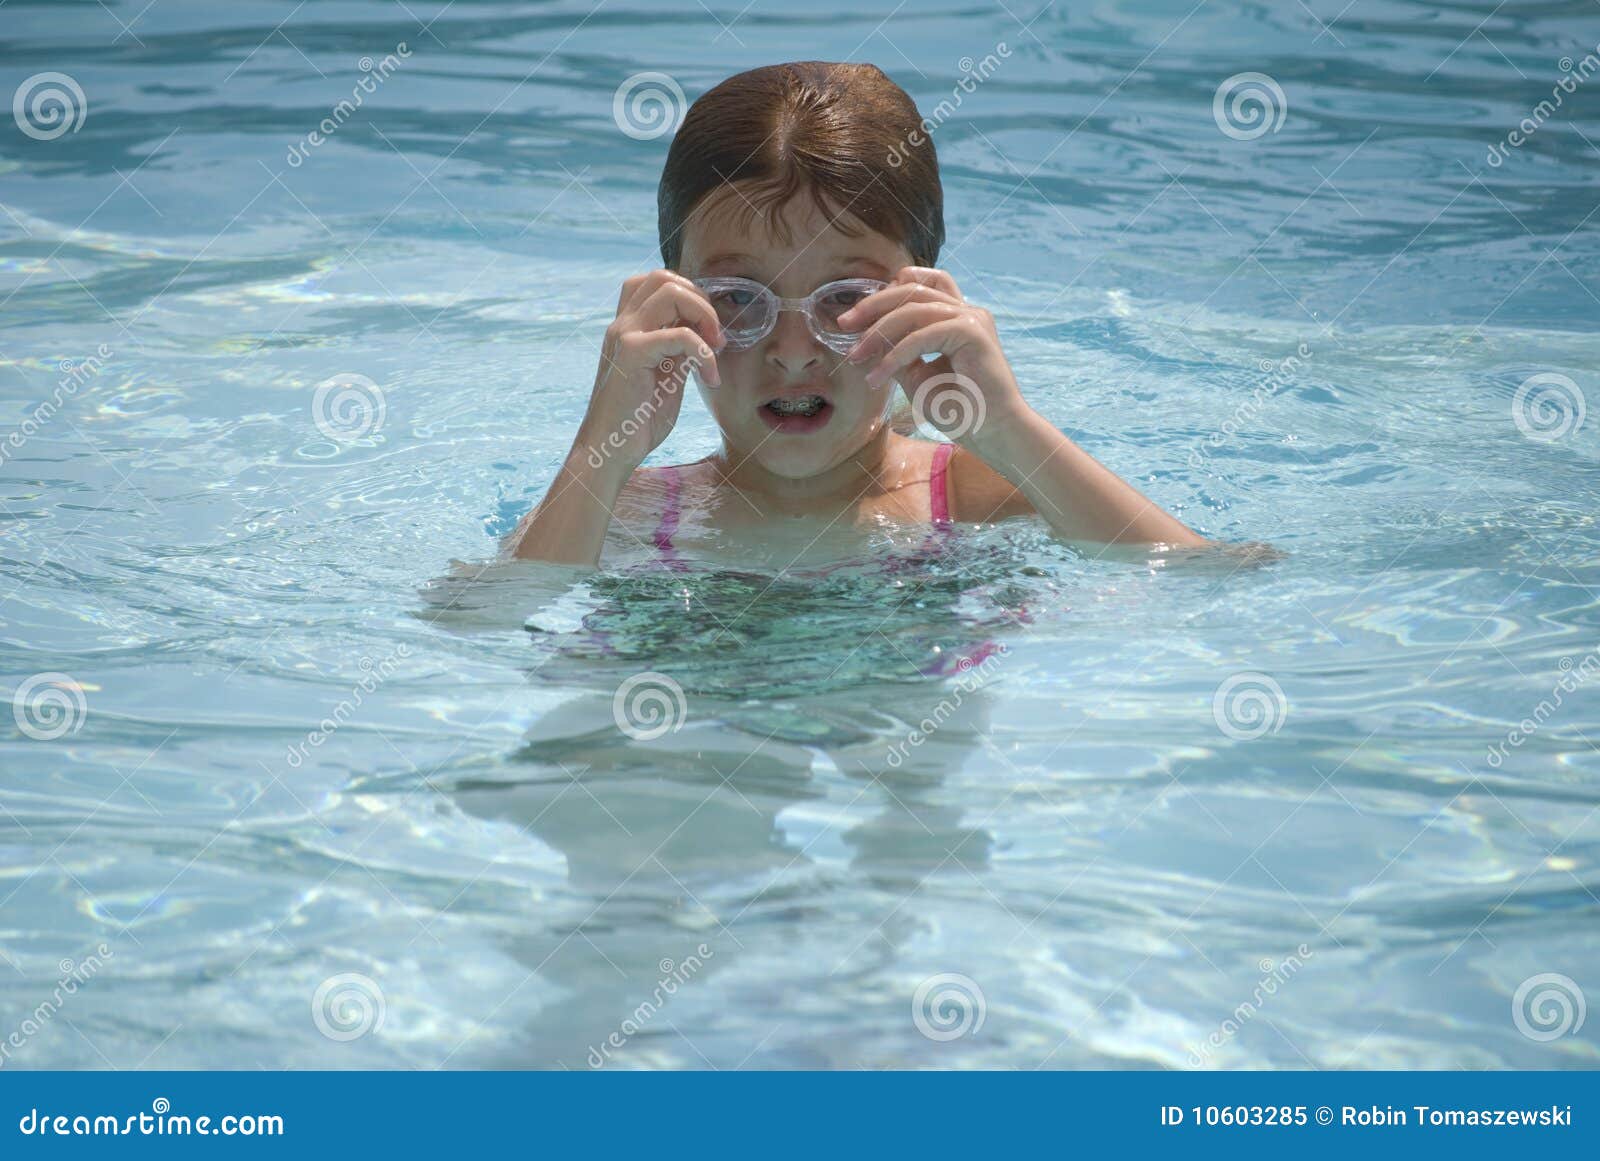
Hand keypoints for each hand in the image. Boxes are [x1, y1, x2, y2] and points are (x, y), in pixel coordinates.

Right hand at [576, 269, 723, 479]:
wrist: (610, 451)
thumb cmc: (637, 421)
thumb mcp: (667, 378)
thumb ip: (679, 352)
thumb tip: (703, 334)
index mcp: (629, 328)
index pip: (656, 283)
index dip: (690, 298)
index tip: (709, 334)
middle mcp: (623, 324)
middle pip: (664, 276)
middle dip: (700, 300)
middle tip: (716, 338)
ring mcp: (624, 334)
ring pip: (670, 291)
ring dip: (704, 315)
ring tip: (716, 349)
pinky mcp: (631, 353)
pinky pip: (680, 334)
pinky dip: (705, 354)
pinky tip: (709, 378)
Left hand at [838, 266, 1029, 453]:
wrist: (993, 433)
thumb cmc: (960, 410)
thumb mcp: (918, 378)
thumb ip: (899, 355)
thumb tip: (870, 343)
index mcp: (958, 318)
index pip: (919, 287)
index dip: (886, 295)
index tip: (855, 321)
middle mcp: (966, 312)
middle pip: (912, 288)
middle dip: (873, 305)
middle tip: (844, 324)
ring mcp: (971, 318)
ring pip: (913, 308)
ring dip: (878, 332)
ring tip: (856, 356)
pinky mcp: (972, 332)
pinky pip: (922, 336)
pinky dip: (895, 355)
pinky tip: (878, 375)